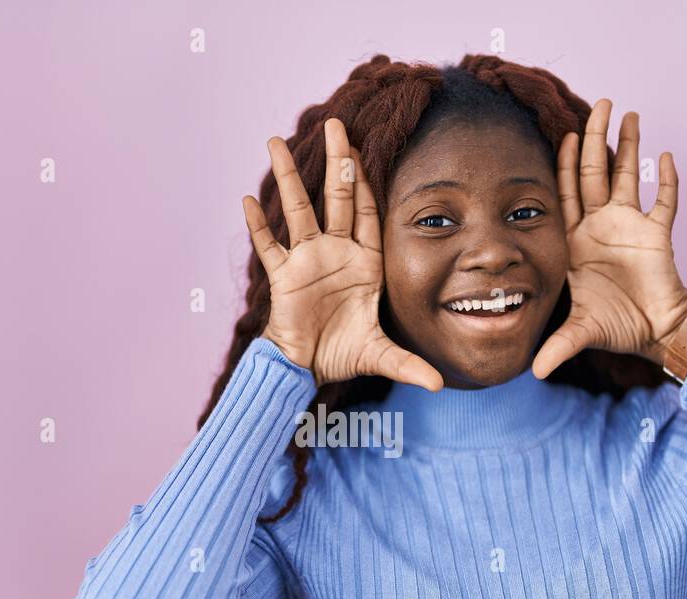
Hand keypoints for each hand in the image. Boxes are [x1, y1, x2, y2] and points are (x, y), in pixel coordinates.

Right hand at [242, 118, 442, 390]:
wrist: (307, 368)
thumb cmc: (343, 353)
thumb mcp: (380, 355)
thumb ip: (409, 364)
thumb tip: (438, 385)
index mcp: (364, 262)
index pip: (365, 212)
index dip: (364, 181)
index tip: (364, 148)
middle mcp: (335, 253)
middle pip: (335, 198)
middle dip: (337, 162)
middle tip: (336, 125)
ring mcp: (307, 261)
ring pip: (297, 211)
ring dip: (288, 178)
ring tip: (276, 141)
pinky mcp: (283, 277)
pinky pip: (269, 247)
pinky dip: (258, 226)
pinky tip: (247, 201)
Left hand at [531, 100, 686, 378]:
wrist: (655, 332)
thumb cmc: (617, 326)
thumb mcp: (581, 333)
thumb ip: (558, 346)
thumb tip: (533, 372)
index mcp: (577, 242)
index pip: (565, 196)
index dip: (563, 167)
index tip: (561, 136)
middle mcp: (601, 227)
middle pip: (593, 175)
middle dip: (593, 140)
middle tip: (597, 105)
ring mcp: (630, 227)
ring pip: (627, 177)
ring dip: (628, 147)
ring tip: (629, 114)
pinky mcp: (657, 234)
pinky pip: (663, 202)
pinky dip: (665, 181)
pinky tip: (666, 157)